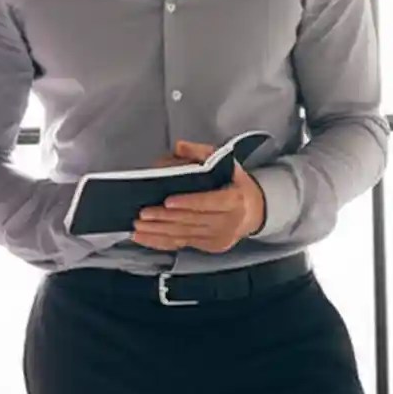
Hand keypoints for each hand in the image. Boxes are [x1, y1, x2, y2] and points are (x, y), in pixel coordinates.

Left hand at [131, 140, 265, 253]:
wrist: (254, 211)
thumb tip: (179, 147)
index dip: (188, 202)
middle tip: (144, 214)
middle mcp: (228, 222)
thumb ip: (201, 152)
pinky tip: (143, 238)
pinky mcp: (209, 247)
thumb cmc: (235, 184)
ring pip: (184, 235)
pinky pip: (181, 245)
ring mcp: (218, 237)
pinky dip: (160, 242)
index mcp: (235, 199)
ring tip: (138, 226)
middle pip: (192, 220)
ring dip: (158, 231)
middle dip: (165, 218)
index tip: (168, 201)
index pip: (209, 202)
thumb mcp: (227, 163)